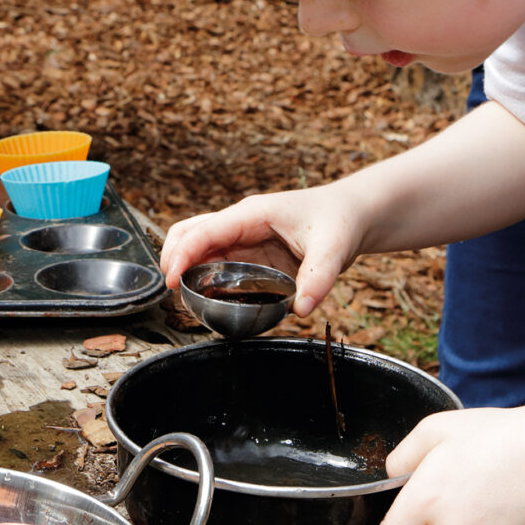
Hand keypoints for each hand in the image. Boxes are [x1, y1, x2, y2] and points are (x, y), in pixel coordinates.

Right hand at [160, 186, 369, 315]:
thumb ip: (319, 277)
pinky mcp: (250, 254)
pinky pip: (217, 265)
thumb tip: (301, 309)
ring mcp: (242, 239)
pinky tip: (209, 300)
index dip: (183, 254)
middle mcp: (241, 224)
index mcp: (253, 215)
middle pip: (188, 234)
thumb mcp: (334, 248)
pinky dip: (205, 280)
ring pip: (198, 250)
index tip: (172, 280)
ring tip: (187, 300)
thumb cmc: (339, 220)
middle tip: (174, 292)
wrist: (351, 215)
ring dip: (187, 272)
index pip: (205, 231)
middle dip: (173, 259)